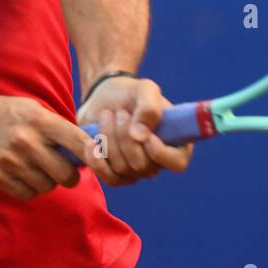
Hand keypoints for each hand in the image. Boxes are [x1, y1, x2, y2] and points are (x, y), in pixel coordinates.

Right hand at [0, 90, 123, 199]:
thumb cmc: (2, 113)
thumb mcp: (30, 109)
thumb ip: (57, 127)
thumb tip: (87, 148)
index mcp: (39, 121)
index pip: (79, 143)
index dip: (95, 155)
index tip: (100, 161)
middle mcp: (27, 142)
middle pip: (66, 175)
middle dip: (69, 176)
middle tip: (63, 170)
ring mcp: (11, 161)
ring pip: (47, 187)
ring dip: (47, 182)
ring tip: (37, 168)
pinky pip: (27, 194)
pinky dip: (29, 189)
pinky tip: (22, 174)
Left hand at [76, 75, 193, 185]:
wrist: (105, 97)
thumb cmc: (131, 93)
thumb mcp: (145, 89)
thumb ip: (149, 107)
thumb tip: (140, 137)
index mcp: (176, 143)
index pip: (177, 163)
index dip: (159, 152)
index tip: (145, 133)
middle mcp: (158, 162)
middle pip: (142, 165)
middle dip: (125, 137)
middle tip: (119, 113)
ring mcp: (136, 171)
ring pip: (122, 169)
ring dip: (109, 140)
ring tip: (105, 116)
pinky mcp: (115, 173)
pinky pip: (107, 178)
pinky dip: (95, 160)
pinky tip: (90, 142)